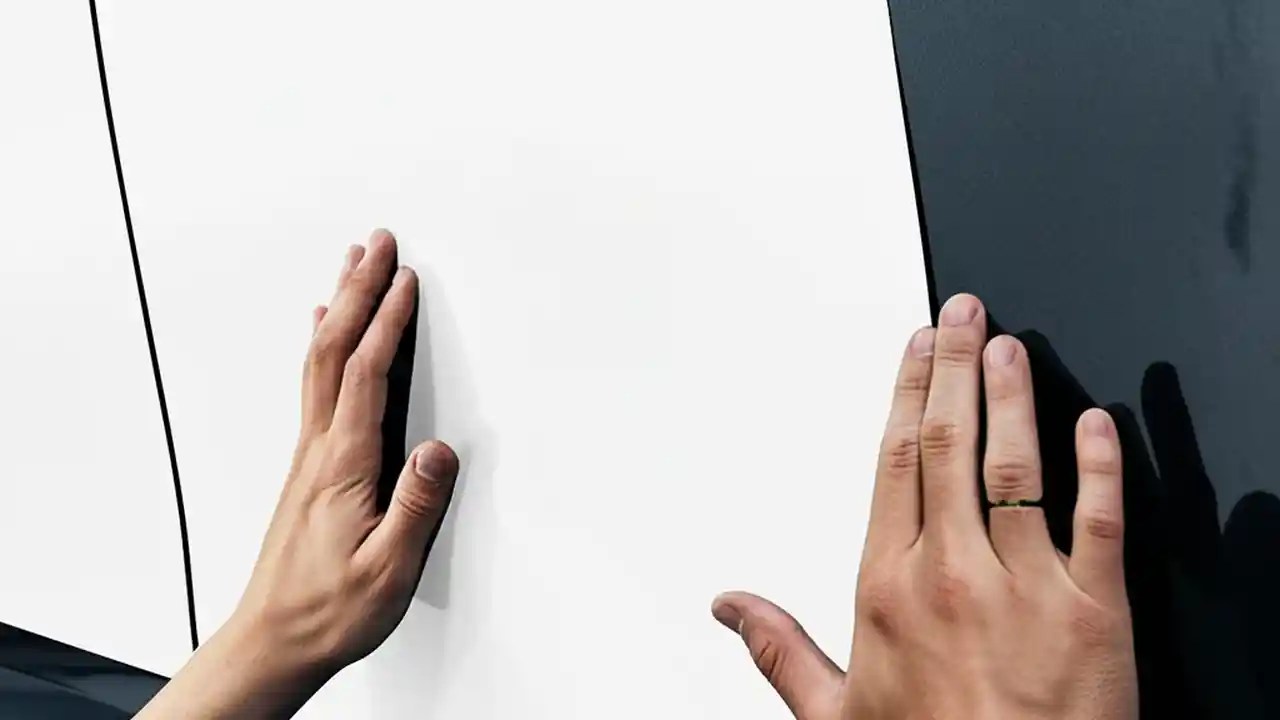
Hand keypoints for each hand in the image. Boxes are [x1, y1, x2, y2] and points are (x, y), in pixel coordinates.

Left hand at [139, 230, 457, 718]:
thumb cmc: (330, 608)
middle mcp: (319, 449)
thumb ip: (417, 505)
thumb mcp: (389, 568)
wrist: (274, 639)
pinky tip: (320, 333)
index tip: (406, 279)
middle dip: (358, 290)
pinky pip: (314, 385)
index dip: (388, 321)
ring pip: (320, 361)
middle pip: (335, 350)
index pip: (368, 374)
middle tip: (377, 245)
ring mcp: (309, 455)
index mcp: (343, 464)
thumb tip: (439, 449)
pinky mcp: (308, 466)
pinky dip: (321, 344)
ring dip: (337, 307)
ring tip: (352, 267)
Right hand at [712, 293, 1137, 719]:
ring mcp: (1026, 589)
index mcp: (890, 588)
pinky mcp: (1095, 612)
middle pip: (948, 445)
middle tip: (961, 315)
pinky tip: (1093, 423)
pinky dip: (1099, 465)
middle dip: (954, 368)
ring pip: (1015, 466)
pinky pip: (1099, 520)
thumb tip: (728, 608)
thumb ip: (778, 650)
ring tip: (1009, 347)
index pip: (894, 463)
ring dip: (1013, 397)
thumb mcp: (832, 715)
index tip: (913, 352)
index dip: (906, 395)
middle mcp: (953, 575)